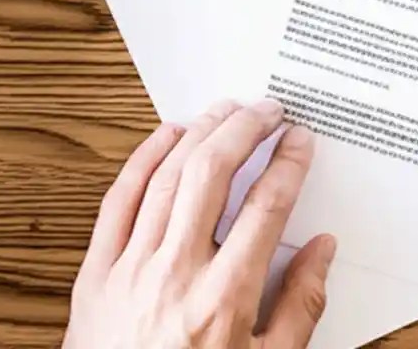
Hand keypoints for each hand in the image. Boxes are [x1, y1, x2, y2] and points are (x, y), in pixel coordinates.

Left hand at [63, 100, 336, 348]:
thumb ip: (300, 308)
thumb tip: (322, 250)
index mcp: (224, 302)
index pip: (265, 209)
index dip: (287, 164)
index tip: (300, 141)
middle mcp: (175, 276)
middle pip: (212, 176)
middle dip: (245, 131)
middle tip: (267, 110)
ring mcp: (129, 271)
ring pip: (166, 177)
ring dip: (199, 133)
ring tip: (225, 111)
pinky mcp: (95, 274)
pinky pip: (118, 200)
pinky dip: (142, 160)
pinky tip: (165, 136)